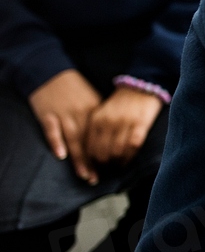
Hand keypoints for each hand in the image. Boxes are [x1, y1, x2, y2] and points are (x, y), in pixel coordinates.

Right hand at [28, 69, 101, 183]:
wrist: (50, 73)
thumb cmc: (73, 88)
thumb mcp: (91, 99)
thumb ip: (98, 117)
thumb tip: (108, 136)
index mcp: (94, 110)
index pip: (100, 135)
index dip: (104, 152)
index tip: (110, 167)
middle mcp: (80, 113)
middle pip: (88, 141)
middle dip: (93, 161)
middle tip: (96, 178)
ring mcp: (63, 114)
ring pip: (73, 139)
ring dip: (79, 158)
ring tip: (84, 174)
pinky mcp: (47, 115)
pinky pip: (52, 131)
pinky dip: (56, 142)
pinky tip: (61, 155)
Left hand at [85, 87, 163, 165]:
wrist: (142, 85)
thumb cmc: (121, 102)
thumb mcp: (102, 113)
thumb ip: (96, 130)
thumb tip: (92, 154)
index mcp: (97, 119)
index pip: (89, 147)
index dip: (91, 161)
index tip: (95, 167)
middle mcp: (109, 122)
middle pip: (102, 152)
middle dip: (104, 164)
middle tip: (107, 168)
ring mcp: (125, 122)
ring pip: (117, 152)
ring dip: (117, 162)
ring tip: (118, 165)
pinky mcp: (141, 123)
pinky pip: (133, 146)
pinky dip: (130, 156)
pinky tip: (128, 160)